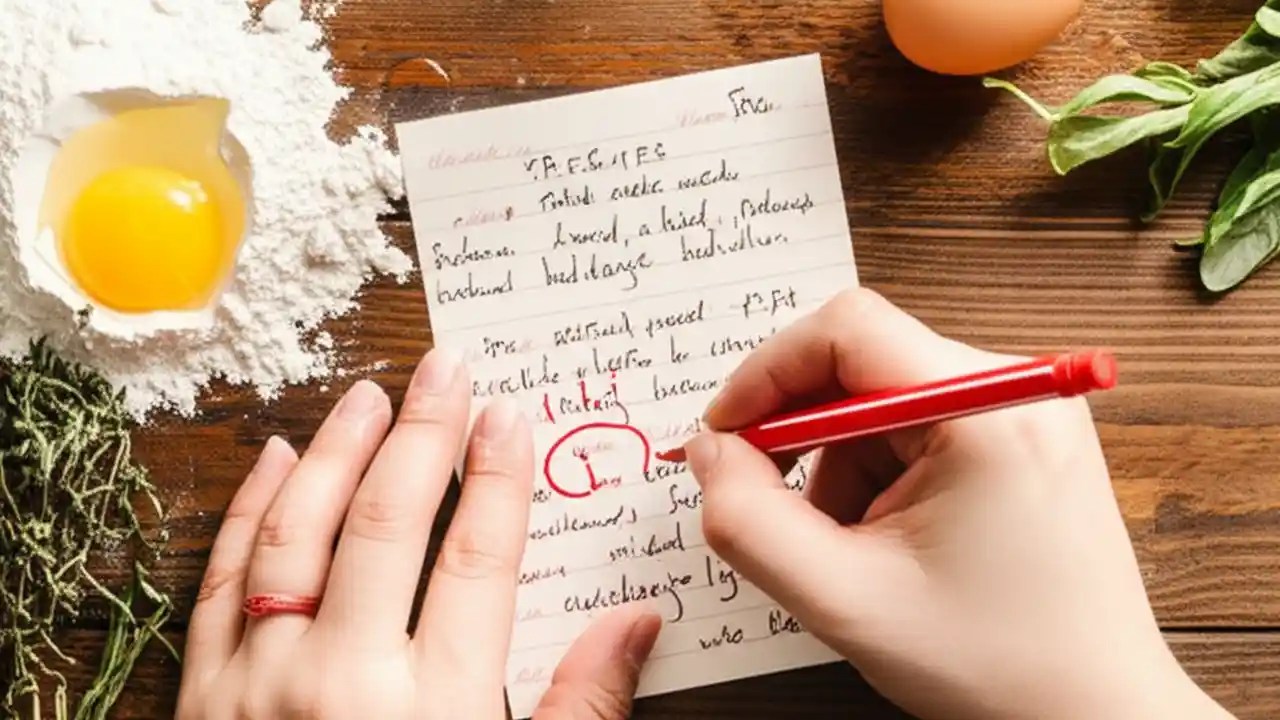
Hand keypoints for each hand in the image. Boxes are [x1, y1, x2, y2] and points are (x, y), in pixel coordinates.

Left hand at [176, 349, 661, 719]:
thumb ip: (581, 707)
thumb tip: (639, 622)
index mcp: (436, 706)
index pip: (478, 557)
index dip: (500, 476)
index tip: (510, 413)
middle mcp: (345, 682)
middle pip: (393, 523)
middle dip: (425, 432)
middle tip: (446, 367)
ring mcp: (263, 685)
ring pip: (300, 534)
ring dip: (339, 452)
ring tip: (368, 393)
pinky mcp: (204, 698)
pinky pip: (221, 583)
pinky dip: (250, 513)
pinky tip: (279, 460)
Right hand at [682, 288, 1234, 719]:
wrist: (1099, 717)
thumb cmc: (995, 666)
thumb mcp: (845, 599)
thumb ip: (749, 521)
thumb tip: (707, 451)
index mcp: (988, 410)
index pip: (848, 328)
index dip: (767, 373)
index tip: (724, 437)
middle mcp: (1018, 389)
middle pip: (862, 363)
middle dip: (802, 435)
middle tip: (772, 505)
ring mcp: (1027, 410)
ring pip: (882, 400)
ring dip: (839, 467)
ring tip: (854, 550)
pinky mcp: (1023, 438)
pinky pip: (917, 426)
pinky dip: (878, 475)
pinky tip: (890, 540)